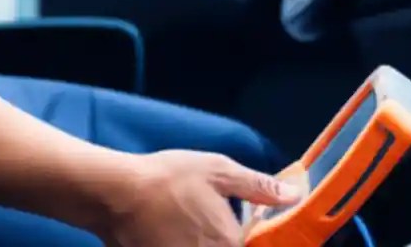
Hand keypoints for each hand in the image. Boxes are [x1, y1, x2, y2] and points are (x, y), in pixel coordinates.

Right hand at [103, 150, 301, 246]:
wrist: (115, 194)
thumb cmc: (169, 179)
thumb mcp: (219, 171)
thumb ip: (260, 187)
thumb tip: (295, 195)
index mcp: (231, 242)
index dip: (256, 238)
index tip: (248, 227)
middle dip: (227, 239)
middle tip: (209, 220)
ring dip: (205, 241)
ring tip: (190, 225)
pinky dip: (185, 244)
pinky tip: (175, 233)